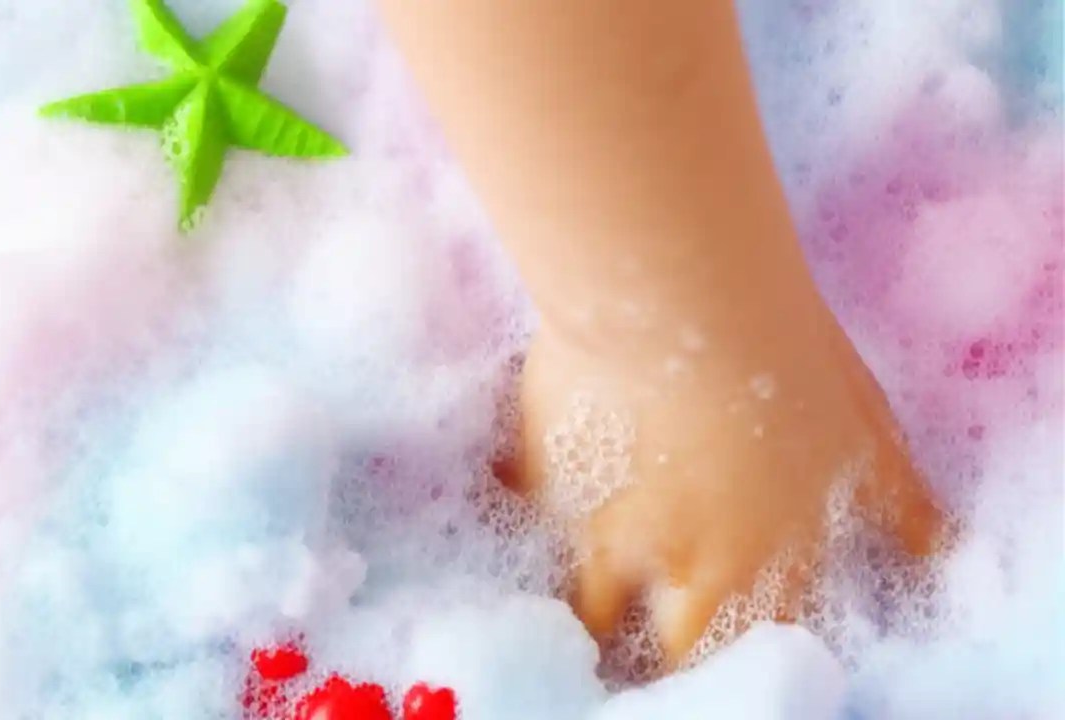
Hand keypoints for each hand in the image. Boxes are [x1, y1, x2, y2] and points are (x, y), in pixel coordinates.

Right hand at [502, 299, 941, 665]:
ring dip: (588, 594)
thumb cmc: (793, 361)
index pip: (756, 637)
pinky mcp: (548, 485)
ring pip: (590, 603)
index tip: (723, 622)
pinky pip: (526, 501)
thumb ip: (897, 501)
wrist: (686, 305)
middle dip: (663, 641)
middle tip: (649, 610)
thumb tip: (934, 549)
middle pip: (670, 644)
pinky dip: (525, 487)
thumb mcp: (869, 431)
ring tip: (584, 558)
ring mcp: (609, 531)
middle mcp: (687, 560)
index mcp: (770, 554)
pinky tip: (523, 465)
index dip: (740, 636)